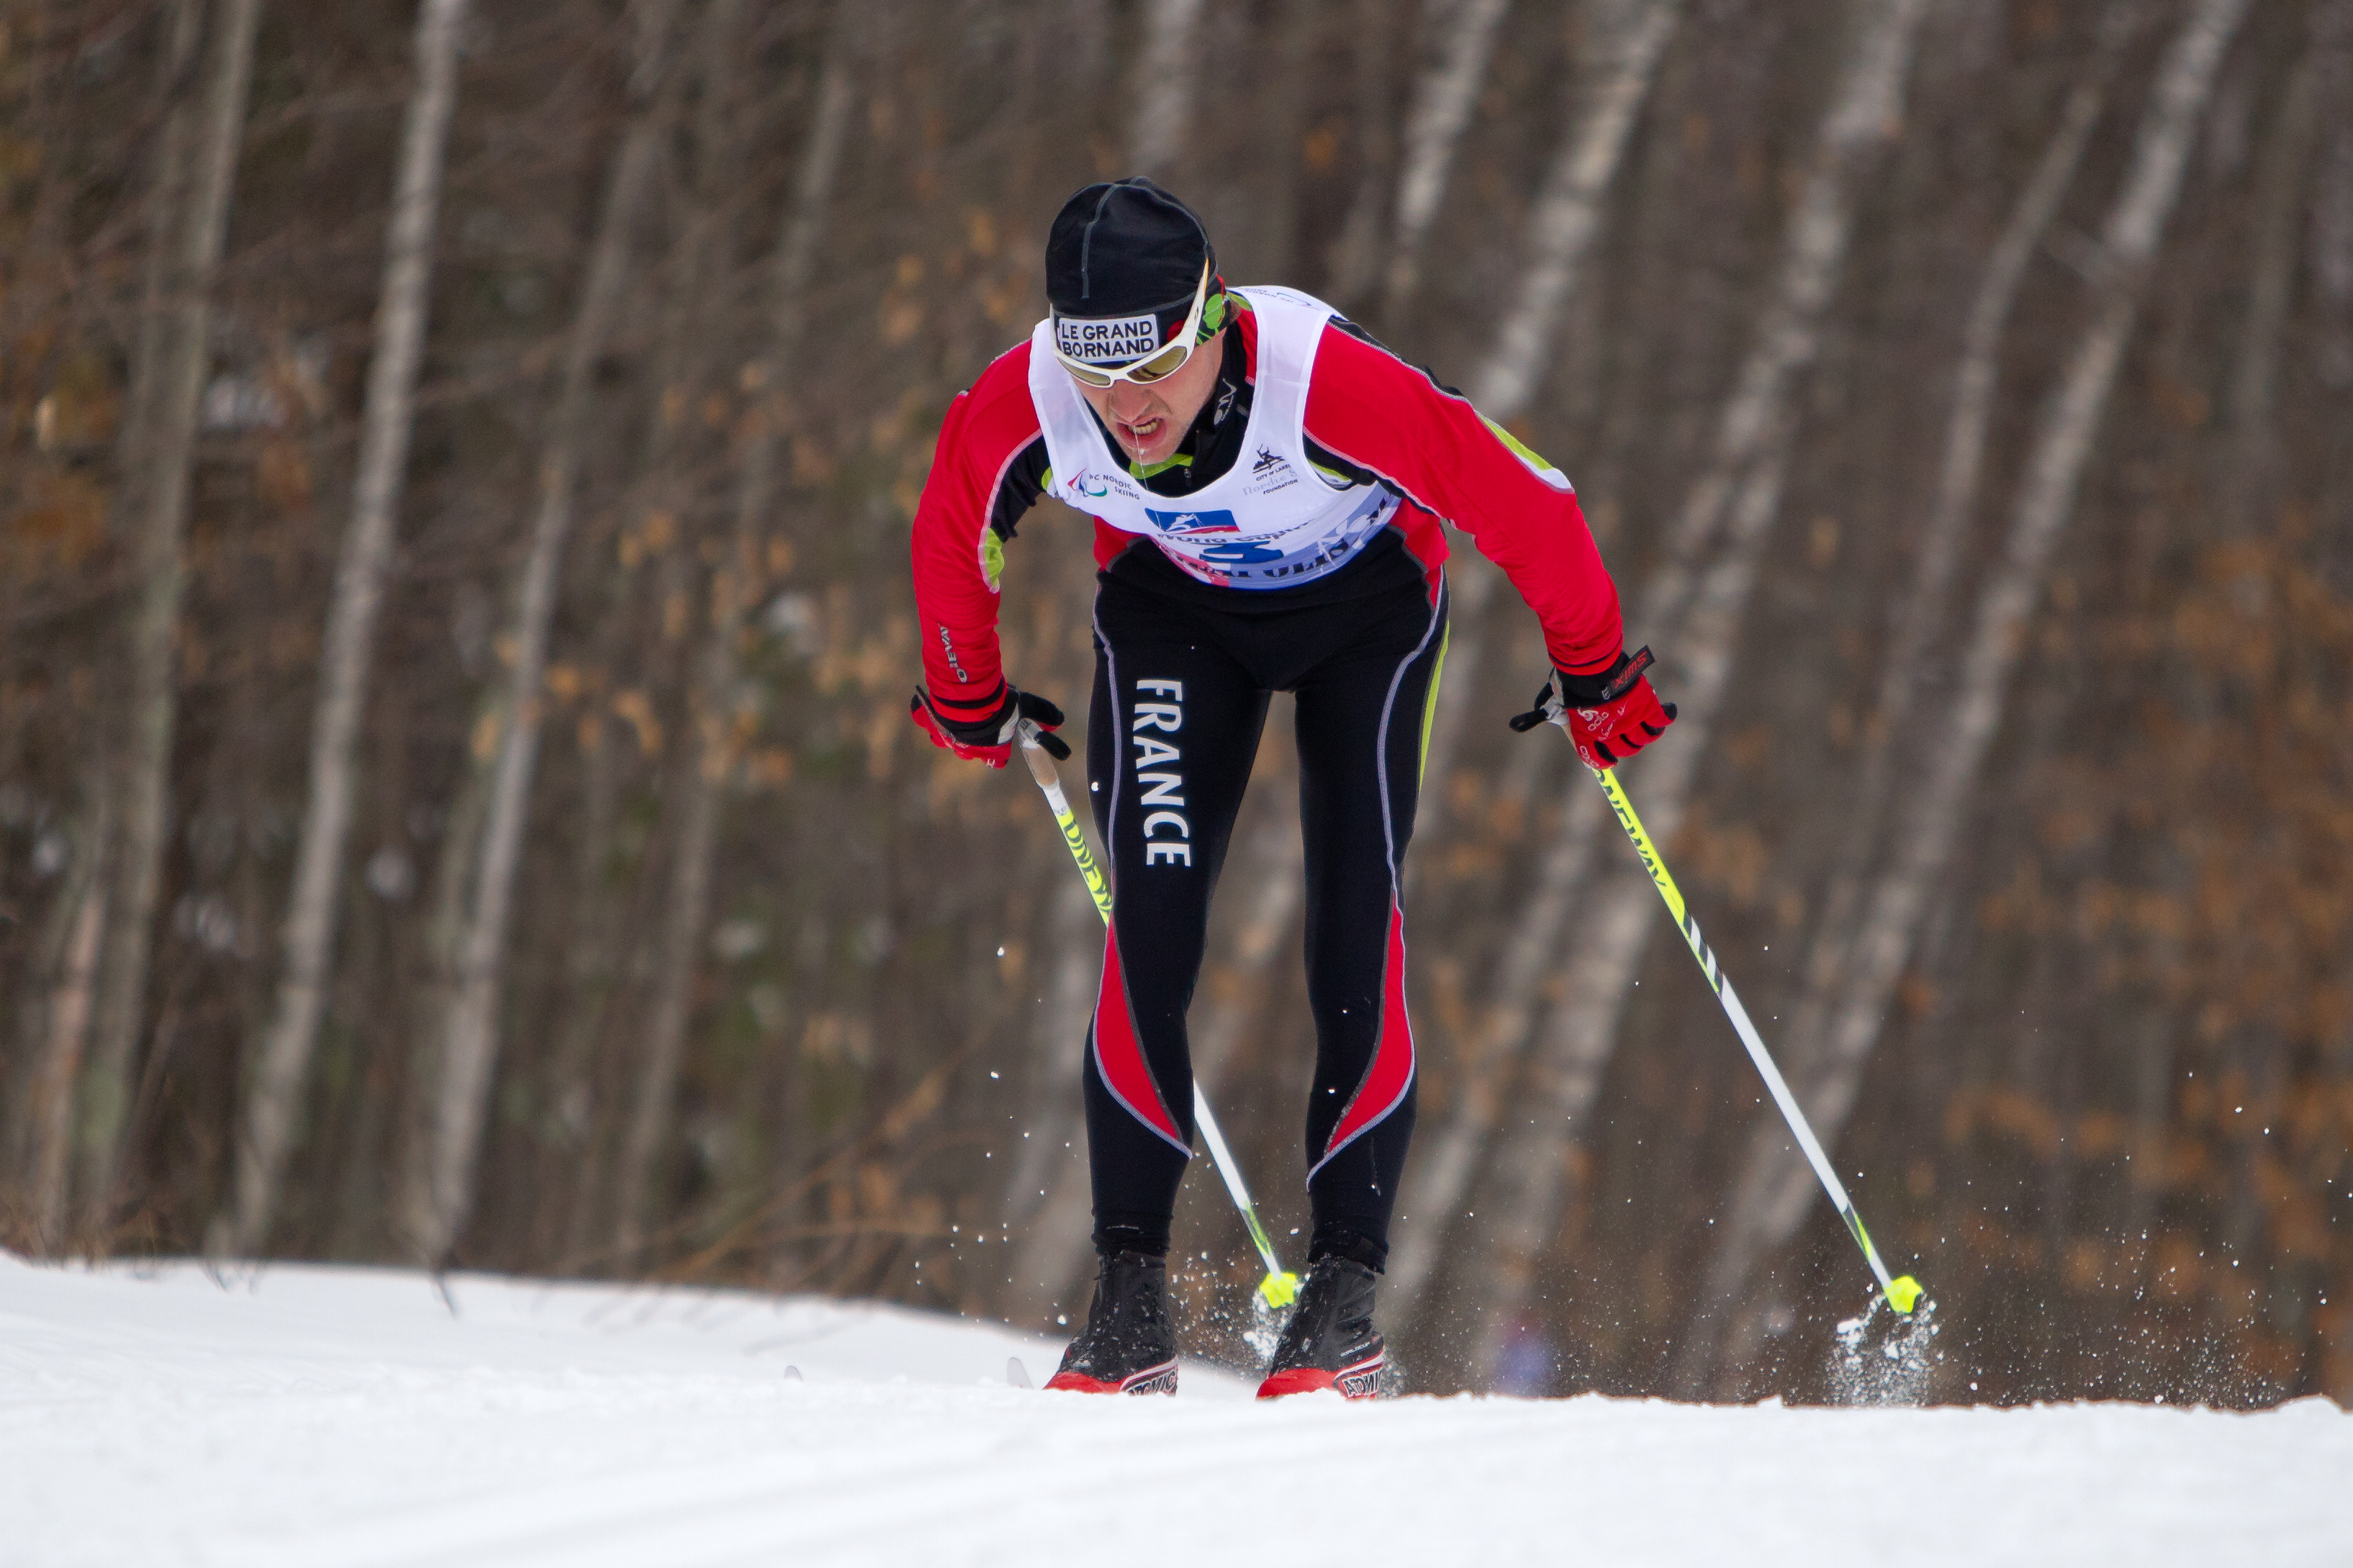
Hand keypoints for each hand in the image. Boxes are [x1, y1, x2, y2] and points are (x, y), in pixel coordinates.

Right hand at [910, 681, 1068, 767]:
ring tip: (963, 710)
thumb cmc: (997, 703)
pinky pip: (930, 722)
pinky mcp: (929, 723)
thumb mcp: (1024, 705)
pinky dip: (934, 715)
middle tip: (984, 717)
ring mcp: (945, 738)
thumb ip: (1042, 713)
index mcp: (989, 750)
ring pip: (951, 738)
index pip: (998, 758)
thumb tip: (1060, 720)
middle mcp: (966, 749)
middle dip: (979, 736)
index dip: (1002, 747)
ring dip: (956, 727)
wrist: (964, 691)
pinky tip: (942, 702)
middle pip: (973, 750)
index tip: (1004, 734)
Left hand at [1508, 646, 1675, 769]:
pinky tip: (1667, 711)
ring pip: (1644, 739)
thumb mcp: (1554, 701)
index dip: (1604, 761)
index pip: (1597, 760)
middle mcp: (1609, 735)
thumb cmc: (1568, 680)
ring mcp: (1630, 722)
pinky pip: (1661, 721)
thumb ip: (1545, 714)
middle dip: (1626, 746)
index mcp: (1587, 736)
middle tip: (1627, 735)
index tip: (1609, 758)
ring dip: (1645, 734)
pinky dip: (1666, 717)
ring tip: (1645, 724)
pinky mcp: (1646, 707)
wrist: (1589, 662)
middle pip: (1625, 751)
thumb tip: (1514, 726)